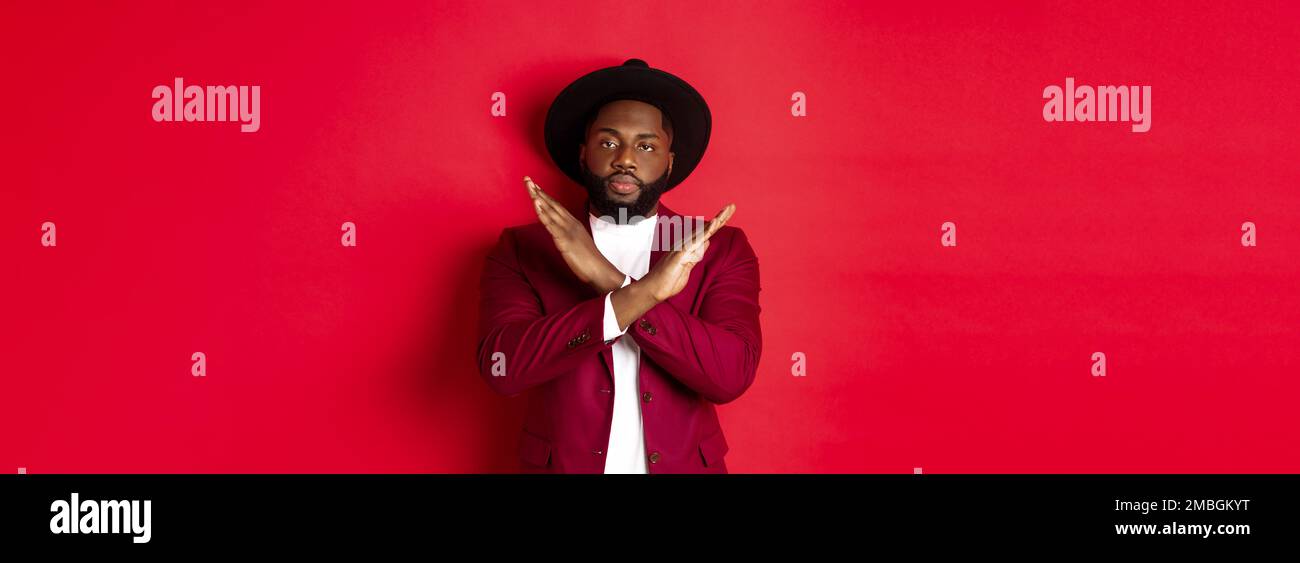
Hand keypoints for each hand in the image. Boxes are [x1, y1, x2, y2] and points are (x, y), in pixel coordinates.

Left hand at [525, 175, 624, 292]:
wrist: (600, 271)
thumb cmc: (589, 261)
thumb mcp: (577, 244)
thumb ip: (569, 237)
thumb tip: (561, 235)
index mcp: (573, 224)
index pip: (557, 207)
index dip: (546, 196)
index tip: (536, 187)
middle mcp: (570, 224)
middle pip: (552, 204)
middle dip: (539, 192)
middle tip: (528, 180)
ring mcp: (568, 231)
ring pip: (551, 211)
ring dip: (539, 198)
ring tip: (530, 186)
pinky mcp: (565, 240)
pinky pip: (551, 224)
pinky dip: (543, 213)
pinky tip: (536, 204)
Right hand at [638, 203, 735, 302]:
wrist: (653, 289)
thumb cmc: (668, 280)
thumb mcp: (689, 265)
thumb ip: (697, 253)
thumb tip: (707, 241)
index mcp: (690, 247)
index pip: (707, 233)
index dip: (718, 223)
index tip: (728, 213)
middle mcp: (686, 244)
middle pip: (707, 228)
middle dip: (720, 217)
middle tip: (732, 206)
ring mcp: (683, 248)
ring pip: (703, 232)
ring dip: (715, 221)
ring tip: (727, 210)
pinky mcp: (681, 254)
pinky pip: (695, 241)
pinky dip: (705, 232)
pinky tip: (714, 225)